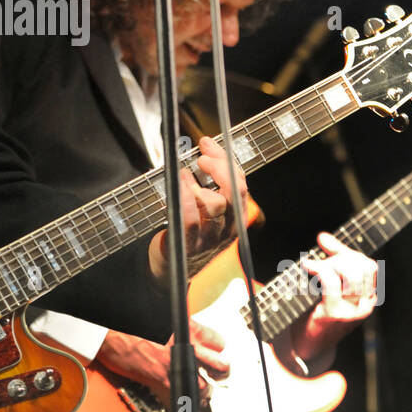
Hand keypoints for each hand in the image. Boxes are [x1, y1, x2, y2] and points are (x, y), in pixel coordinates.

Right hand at [97, 320, 228, 400]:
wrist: (111, 334)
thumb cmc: (129, 325)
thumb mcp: (160, 319)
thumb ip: (174, 328)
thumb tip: (178, 333)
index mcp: (187, 328)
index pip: (217, 342)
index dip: (216, 350)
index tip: (214, 353)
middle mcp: (186, 347)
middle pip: (219, 365)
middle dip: (218, 371)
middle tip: (214, 374)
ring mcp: (176, 365)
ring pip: (205, 384)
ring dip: (204, 388)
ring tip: (200, 390)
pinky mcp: (163, 380)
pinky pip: (184, 395)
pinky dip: (185, 400)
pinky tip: (184, 401)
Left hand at [148, 136, 250, 281]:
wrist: (171, 267)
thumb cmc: (188, 231)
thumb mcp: (206, 209)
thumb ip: (210, 185)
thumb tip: (206, 151)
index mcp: (235, 216)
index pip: (240, 183)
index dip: (225, 160)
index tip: (208, 144)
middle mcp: (228, 228)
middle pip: (235, 192)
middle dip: (219, 167)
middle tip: (201, 157)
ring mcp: (210, 239)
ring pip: (216, 205)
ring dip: (199, 183)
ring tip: (185, 173)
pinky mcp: (190, 246)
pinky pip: (191, 220)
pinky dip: (185, 198)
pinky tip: (179, 185)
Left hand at [291, 232, 378, 363]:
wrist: (307, 345)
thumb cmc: (317, 311)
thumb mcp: (330, 286)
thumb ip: (331, 261)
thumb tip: (324, 236)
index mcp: (368, 297)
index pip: (368, 265)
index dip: (347, 250)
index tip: (324, 242)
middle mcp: (365, 305)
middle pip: (363, 267)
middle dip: (339, 257)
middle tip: (318, 260)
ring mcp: (352, 311)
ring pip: (350, 273)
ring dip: (328, 264)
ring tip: (312, 267)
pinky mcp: (336, 314)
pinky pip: (332, 282)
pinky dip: (319, 269)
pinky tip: (307, 267)